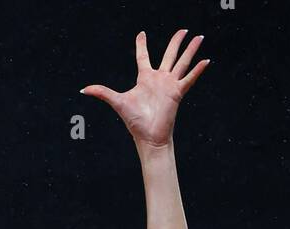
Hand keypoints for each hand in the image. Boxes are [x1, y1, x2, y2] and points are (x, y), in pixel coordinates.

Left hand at [80, 29, 208, 147]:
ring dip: (190, 50)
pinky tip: (206, 60)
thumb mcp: (117, 102)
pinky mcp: (177, 93)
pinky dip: (198, 70)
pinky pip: (189, 78)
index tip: (142, 34)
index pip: (143, 56)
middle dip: (176, 41)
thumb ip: (102, 93)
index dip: (142, 44)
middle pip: (169, 54)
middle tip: (184, 30)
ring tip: (199, 38)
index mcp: (145, 78)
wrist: (149, 137)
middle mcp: (159, 79)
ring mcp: (170, 85)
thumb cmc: (135, 122)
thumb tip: (84, 89)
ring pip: (182, 62)